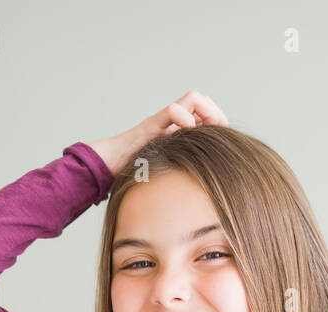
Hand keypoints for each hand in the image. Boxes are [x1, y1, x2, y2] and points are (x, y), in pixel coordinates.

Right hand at [86, 89, 229, 175]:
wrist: (104, 168)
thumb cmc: (131, 176)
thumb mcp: (166, 174)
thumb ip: (181, 174)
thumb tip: (207, 197)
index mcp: (176, 133)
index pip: (206, 115)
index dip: (218, 123)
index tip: (222, 141)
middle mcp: (171, 124)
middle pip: (203, 101)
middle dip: (216, 115)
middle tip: (217, 134)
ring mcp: (161, 122)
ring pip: (194, 98)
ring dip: (206, 111)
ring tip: (202, 131)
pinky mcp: (150, 126)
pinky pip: (173, 110)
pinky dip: (185, 119)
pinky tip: (186, 134)